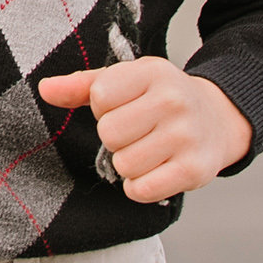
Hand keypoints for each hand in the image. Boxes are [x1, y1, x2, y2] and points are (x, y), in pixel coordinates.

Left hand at [38, 57, 252, 203]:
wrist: (218, 120)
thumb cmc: (159, 98)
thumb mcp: (124, 80)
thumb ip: (81, 85)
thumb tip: (44, 89)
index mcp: (152, 73)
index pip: (99, 96)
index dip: (103, 106)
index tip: (124, 105)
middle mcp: (173, 101)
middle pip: (109, 133)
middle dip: (115, 137)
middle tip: (138, 130)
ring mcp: (186, 137)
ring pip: (124, 164)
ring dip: (128, 162)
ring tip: (149, 148)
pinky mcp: (195, 171)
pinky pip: (143, 189)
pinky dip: (140, 187)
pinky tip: (154, 171)